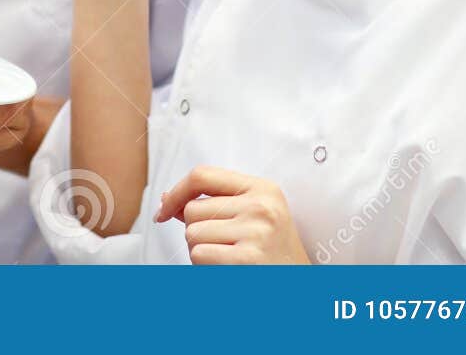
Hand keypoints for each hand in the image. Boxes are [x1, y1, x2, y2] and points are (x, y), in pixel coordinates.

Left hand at [154, 167, 310, 264]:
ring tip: (228, 259)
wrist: (301, 290)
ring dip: (200, 251)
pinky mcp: (248, 258)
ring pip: (192, 234)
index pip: (202, 175)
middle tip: (222, 247)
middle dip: (196, 231)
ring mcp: (256, 231)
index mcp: (263, 188)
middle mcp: (261, 206)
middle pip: (193, 210)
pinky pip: (198, 255)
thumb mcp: (253, 216)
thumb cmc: (271, 254)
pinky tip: (227, 270)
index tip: (164, 210)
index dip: (177, 192)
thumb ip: (213, 203)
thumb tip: (167, 199)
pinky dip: (204, 267)